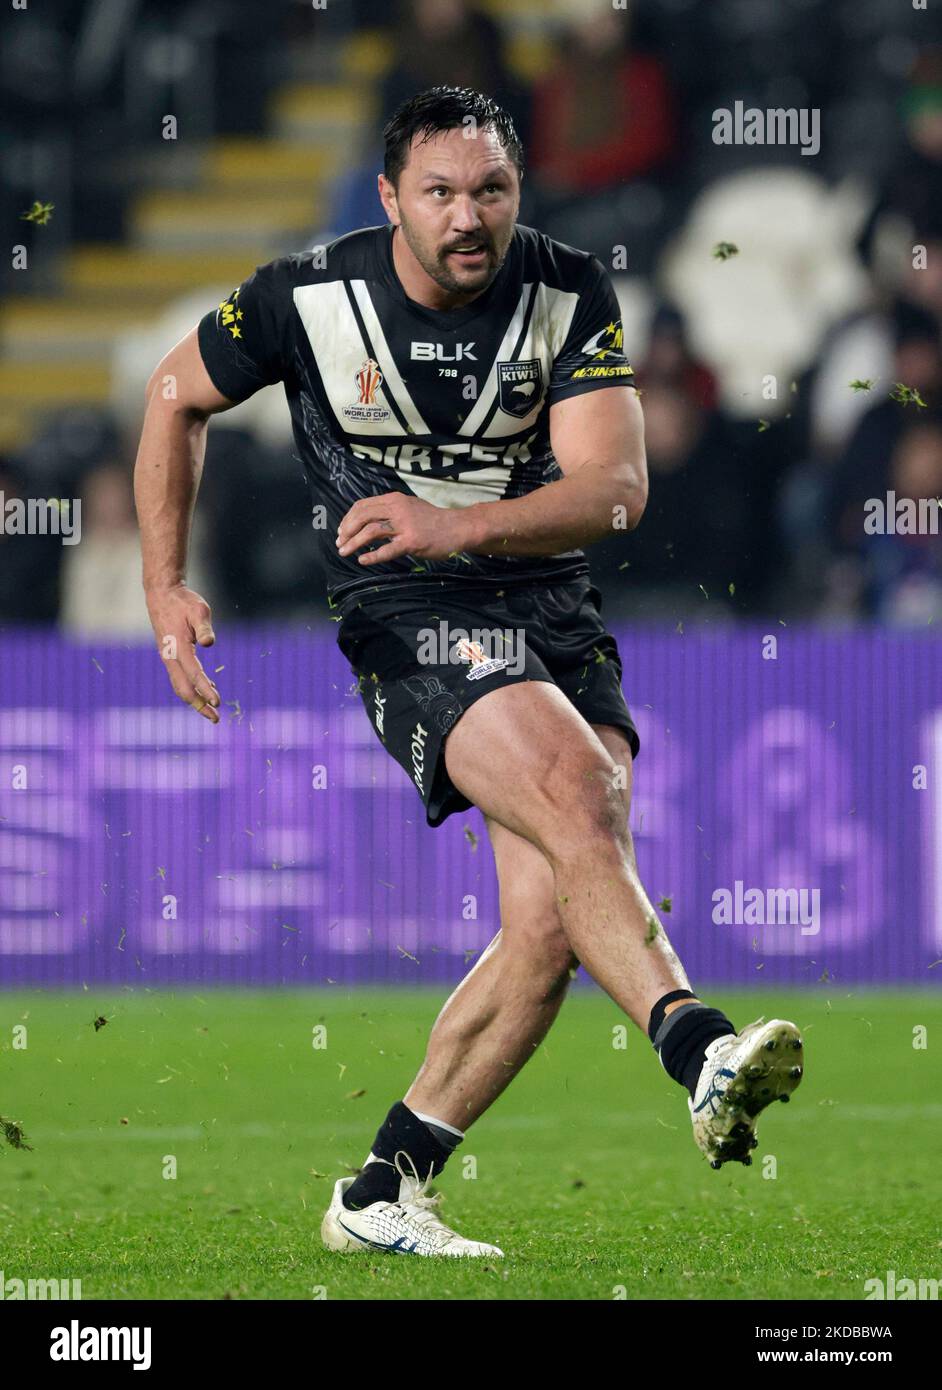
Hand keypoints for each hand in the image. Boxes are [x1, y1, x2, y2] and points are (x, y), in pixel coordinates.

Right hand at [144, 584, 220, 722]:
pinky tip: (207, 689)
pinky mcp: (170, 656)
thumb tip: (209, 642)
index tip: (218, 702)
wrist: (161, 595)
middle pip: (183, 688)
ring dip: (195, 700)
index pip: (194, 674)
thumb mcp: (198, 609)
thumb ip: (204, 626)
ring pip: (180, 686)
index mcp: (178, 647)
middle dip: (199, 705)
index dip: (206, 690)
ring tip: (212, 711)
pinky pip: (180, 678)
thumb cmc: (182, 602)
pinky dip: (193, 687)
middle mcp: (170, 657)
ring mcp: (168, 658)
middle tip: (216, 718)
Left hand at [336, 492, 469, 565]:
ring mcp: (404, 525)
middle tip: (339, 542)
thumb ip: (390, 509)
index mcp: (394, 499)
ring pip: (370, 531)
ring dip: (353, 542)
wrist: (457, 528)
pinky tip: (363, 560)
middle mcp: (397, 509)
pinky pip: (386, 550)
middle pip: (362, 516)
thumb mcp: (410, 506)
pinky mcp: (411, 542)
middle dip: (347, 530)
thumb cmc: (433, 520)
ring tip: (344, 552)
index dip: (348, 518)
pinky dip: (372, 556)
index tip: (342, 530)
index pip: (363, 505)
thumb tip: (367, 518)